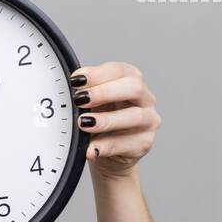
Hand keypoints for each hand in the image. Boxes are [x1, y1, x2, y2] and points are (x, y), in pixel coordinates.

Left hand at [70, 61, 161, 178]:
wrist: (103, 150)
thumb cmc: (97, 119)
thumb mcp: (90, 103)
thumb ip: (84, 93)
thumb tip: (72, 89)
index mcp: (130, 80)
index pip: (119, 70)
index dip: (97, 74)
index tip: (76, 81)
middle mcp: (145, 98)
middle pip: (134, 87)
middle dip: (104, 92)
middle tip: (80, 100)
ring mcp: (149, 121)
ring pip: (135, 116)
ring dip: (106, 120)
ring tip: (84, 123)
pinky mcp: (144, 143)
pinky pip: (126, 144)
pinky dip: (105, 146)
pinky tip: (91, 149)